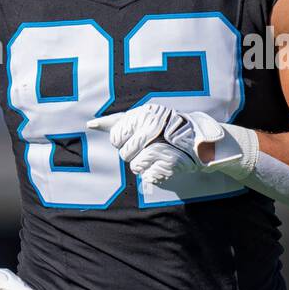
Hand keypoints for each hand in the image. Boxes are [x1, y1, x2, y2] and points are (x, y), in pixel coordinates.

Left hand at [88, 104, 236, 184]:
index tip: (139, 136)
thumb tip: (90, 124)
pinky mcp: (170, 162)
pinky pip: (148, 176)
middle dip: (134, 154)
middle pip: (124, 154)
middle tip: (152, 146)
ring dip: (145, 165)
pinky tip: (166, 163)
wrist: (198, 142)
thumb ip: (117, 122)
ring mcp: (162, 144)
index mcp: (144, 113)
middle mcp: (152, 126)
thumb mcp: (143, 118)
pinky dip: (155, 173)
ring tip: (160, 155)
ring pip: (135, 167)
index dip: (124, 142)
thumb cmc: (166, 131)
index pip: (115, 138)